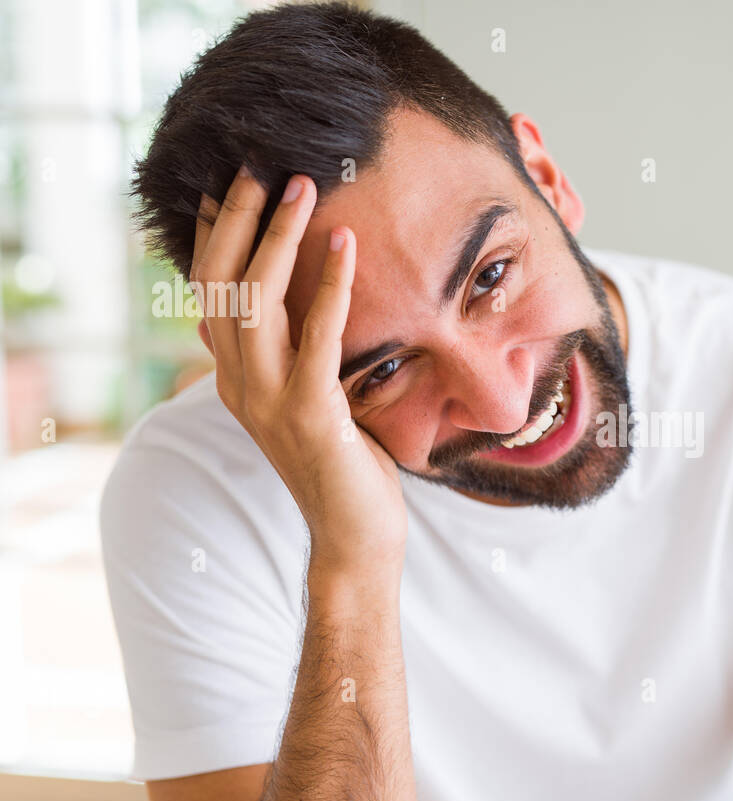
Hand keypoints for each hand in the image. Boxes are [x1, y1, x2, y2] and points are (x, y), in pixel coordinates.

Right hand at [191, 168, 405, 573]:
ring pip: (256, 302)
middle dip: (236, 220)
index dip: (211, 236)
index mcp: (235, 377)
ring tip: (299, 186)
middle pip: (222, 285)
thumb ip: (290, 357)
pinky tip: (346, 245)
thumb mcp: (308, 400)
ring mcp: (269, 400)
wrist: (354, 534)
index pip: (209, 292)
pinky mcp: (310, 413)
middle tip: (258, 165)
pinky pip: (317, 337)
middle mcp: (239, 384)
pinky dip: (331, 287)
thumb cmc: (343, 464)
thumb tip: (279, 313)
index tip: (222, 183)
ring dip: (278, 238)